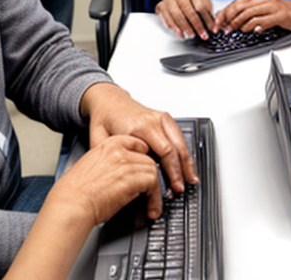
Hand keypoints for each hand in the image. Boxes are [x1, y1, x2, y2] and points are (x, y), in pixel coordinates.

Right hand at [49, 135, 162, 221]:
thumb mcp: (91, 167)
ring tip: (150, 204)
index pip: (136, 143)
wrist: (70, 205)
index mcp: (107, 145)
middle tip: (149, 191)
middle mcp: (118, 151)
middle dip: (149, 176)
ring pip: (152, 170)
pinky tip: (149, 207)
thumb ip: (109, 164)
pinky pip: (153, 183)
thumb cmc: (74, 193)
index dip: (143, 157)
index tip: (144, 168)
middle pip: (147, 158)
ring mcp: (126, 163)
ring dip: (154, 189)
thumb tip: (121, 174)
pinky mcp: (132, 178)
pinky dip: (154, 197)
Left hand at [80, 83, 198, 192]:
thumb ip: (110, 159)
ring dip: (187, 163)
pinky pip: (180, 136)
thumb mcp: (100, 140)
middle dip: (180, 171)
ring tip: (191, 180)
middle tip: (180, 189)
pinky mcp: (165, 118)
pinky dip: (185, 152)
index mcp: (138, 127)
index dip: (170, 172)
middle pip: (175, 148)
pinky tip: (188, 165)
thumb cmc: (104, 119)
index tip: (171, 187)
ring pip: (180, 142)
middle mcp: (152, 120)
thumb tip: (117, 178)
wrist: (108, 101)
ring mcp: (160, 118)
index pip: (163, 151)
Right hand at [156, 0, 213, 39]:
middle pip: (188, 10)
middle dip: (196, 25)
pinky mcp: (161, 5)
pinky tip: (181, 33)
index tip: (211, 28)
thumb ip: (208, 10)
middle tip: (202, 34)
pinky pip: (167, 18)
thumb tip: (213, 25)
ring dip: (185, 27)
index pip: (200, 5)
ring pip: (176, 15)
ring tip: (192, 35)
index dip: (206, 19)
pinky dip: (174, 27)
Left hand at [213, 0, 290, 33]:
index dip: (225, 13)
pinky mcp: (279, 15)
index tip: (217, 22)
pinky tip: (251, 31)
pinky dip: (254, 26)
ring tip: (233, 31)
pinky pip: (262, 20)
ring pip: (249, 13)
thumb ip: (249, 13)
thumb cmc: (282, 12)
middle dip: (228, 18)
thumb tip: (231, 19)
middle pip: (240, 7)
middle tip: (222, 28)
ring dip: (238, 23)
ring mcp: (271, 6)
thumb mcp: (263, 9)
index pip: (236, 3)